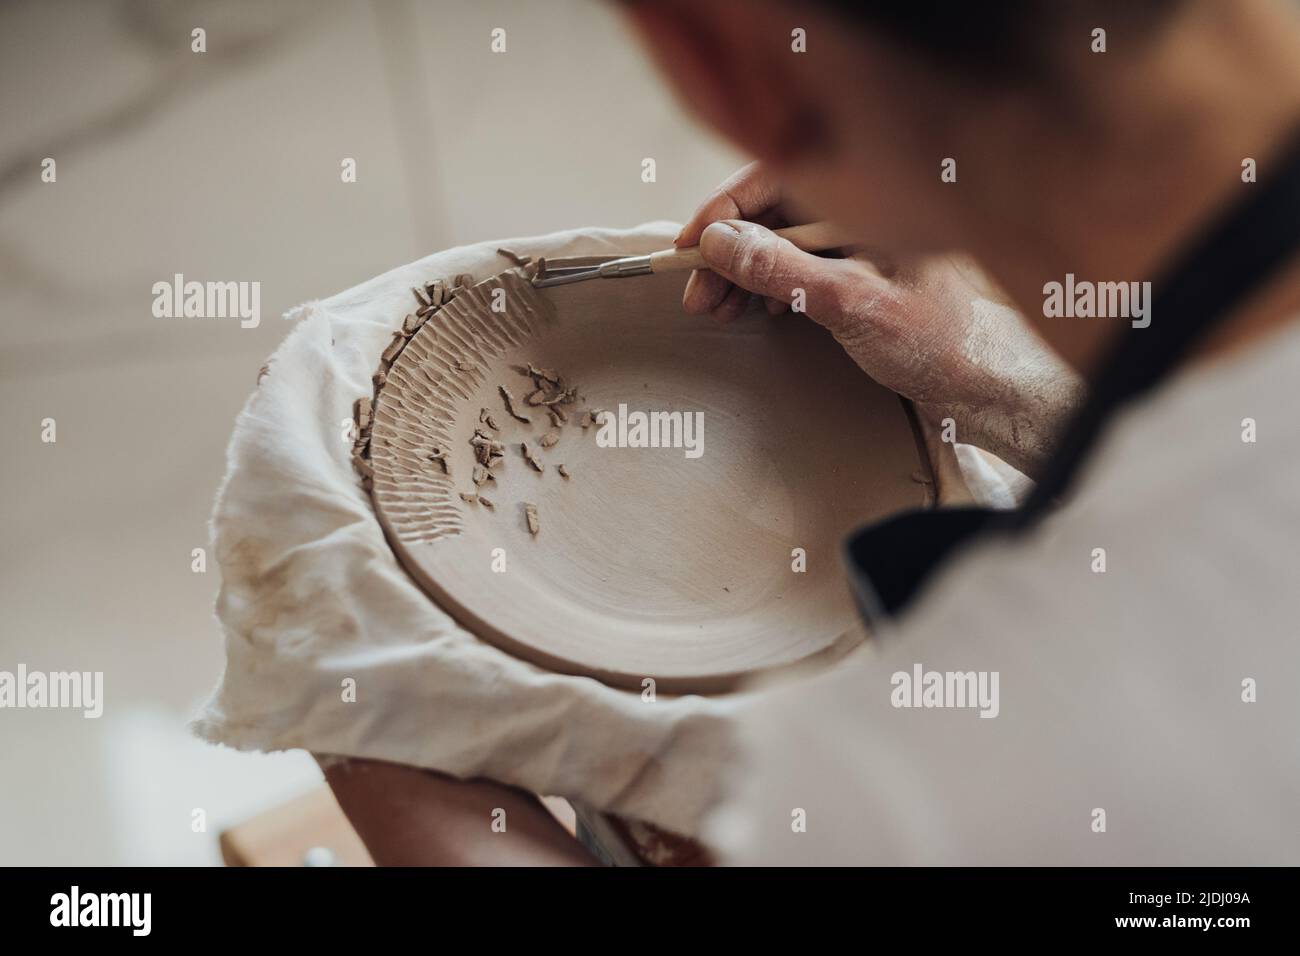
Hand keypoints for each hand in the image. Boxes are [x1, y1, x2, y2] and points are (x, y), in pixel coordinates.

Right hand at [677, 163, 1083, 477]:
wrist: (987, 388)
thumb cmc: (940, 343)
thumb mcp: (851, 304)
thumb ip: (783, 269)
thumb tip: (719, 242)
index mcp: (872, 198)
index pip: (779, 178)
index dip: (724, 210)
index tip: (688, 247)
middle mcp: (865, 211)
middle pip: (773, 212)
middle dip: (727, 251)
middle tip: (696, 296)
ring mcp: (862, 242)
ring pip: (783, 241)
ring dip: (744, 272)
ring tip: (716, 310)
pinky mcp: (861, 272)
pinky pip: (801, 265)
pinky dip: (771, 285)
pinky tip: (760, 310)